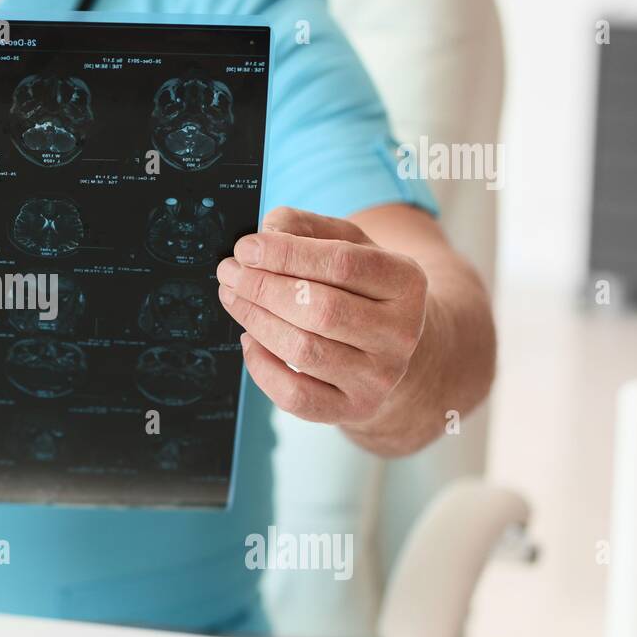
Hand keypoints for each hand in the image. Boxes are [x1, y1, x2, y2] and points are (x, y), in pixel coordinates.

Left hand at [216, 206, 428, 425]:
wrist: (393, 345)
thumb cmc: (359, 286)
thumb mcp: (346, 242)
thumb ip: (305, 227)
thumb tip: (264, 235)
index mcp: (407, 282)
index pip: (343, 264)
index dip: (286, 254)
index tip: (245, 248)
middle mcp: (401, 334)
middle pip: (321, 310)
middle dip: (263, 288)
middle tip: (229, 273)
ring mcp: (379, 377)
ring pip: (304, 352)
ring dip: (256, 321)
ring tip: (233, 298)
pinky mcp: (354, 409)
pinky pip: (295, 395)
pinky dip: (262, 367)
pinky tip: (249, 340)